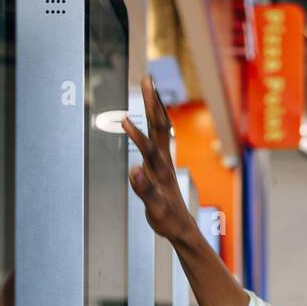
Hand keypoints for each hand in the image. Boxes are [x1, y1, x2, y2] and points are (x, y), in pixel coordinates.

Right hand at [122, 75, 198, 244]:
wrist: (181, 226)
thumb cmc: (168, 219)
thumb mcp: (155, 209)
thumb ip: (144, 190)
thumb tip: (133, 170)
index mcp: (161, 170)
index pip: (149, 147)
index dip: (137, 135)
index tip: (124, 121)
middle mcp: (164, 160)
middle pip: (159, 126)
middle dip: (152, 103)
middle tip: (147, 79)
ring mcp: (163, 160)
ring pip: (160, 127)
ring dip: (154, 105)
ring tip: (149, 84)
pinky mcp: (161, 162)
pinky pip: (157, 135)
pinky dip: (152, 119)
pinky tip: (149, 111)